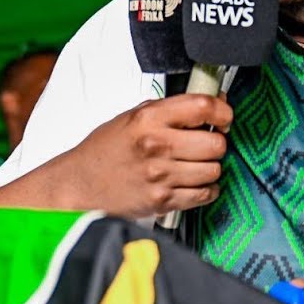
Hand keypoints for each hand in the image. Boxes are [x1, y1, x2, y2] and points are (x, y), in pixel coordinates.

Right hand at [44, 93, 232, 217]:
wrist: (81, 184)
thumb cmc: (105, 150)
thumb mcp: (132, 116)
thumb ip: (170, 109)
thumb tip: (212, 103)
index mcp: (148, 118)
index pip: (203, 107)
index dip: (222, 111)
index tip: (223, 116)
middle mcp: (156, 146)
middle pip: (216, 143)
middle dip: (216, 143)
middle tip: (205, 143)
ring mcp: (160, 176)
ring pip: (214, 170)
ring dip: (209, 167)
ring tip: (194, 164)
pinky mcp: (163, 201)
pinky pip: (204, 194)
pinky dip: (204, 189)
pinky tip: (191, 181)